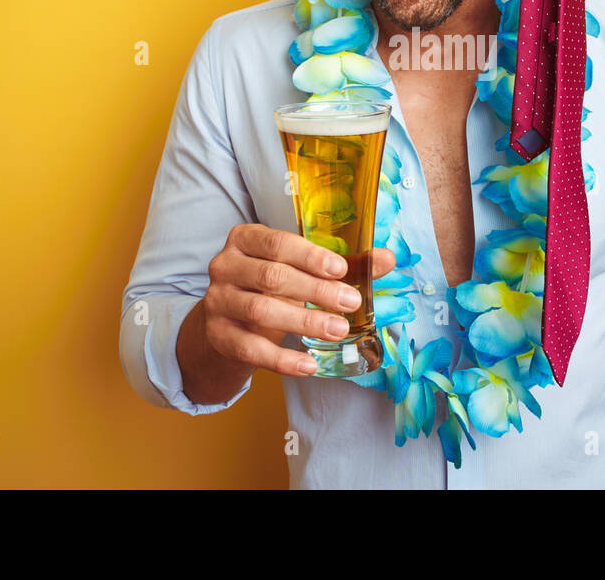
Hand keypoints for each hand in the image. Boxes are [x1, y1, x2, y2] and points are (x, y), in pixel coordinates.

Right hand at [202, 223, 395, 376]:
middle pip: (272, 277)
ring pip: (261, 312)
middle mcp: (225, 266)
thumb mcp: (298, 270)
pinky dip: (282, 359)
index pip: (277, 243)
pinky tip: (309, 364)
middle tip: (351, 302)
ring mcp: (218, 302)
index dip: (310, 256)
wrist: (226, 323)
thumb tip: (386, 259)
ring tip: (338, 330)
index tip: (341, 270)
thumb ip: (341, 264)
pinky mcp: (218, 336)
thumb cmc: (269, 287)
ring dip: (304, 322)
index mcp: (246, 240)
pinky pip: (251, 349)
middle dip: (315, 290)